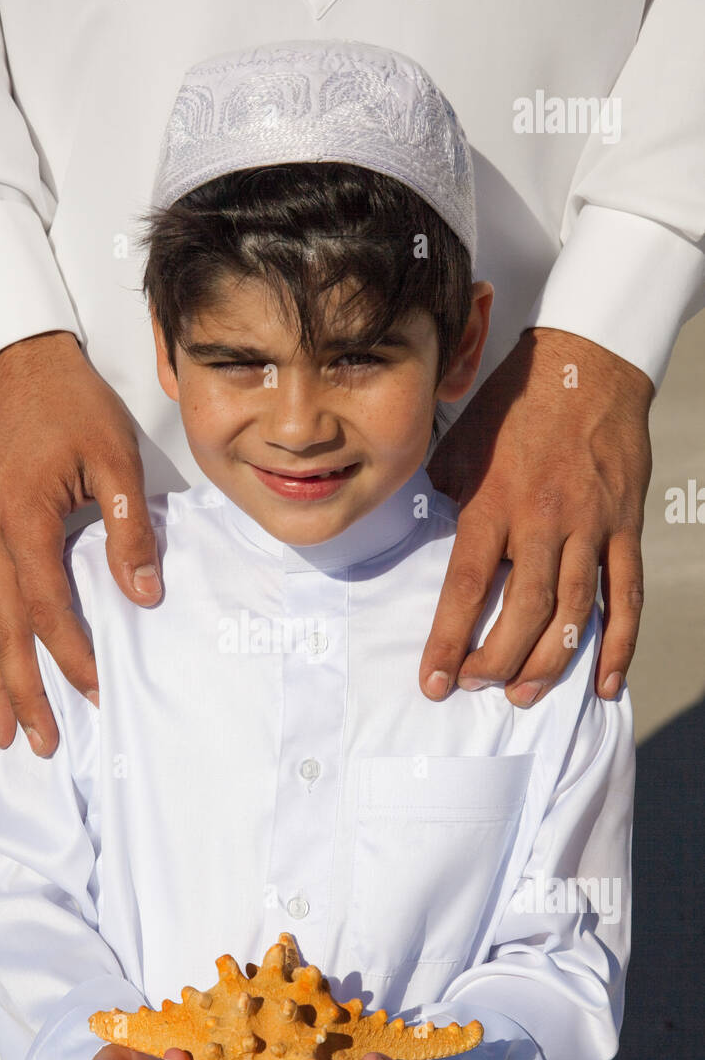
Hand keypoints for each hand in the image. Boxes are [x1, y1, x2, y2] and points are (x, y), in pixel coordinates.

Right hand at [0, 330, 162, 756]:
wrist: (19, 360)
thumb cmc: (71, 405)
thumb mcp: (115, 459)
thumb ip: (128, 531)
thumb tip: (143, 595)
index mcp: (23, 522)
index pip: (48, 608)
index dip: (72, 655)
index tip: (98, 691)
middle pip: (4, 634)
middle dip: (22, 693)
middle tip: (40, 744)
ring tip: (5, 729)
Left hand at [422, 326, 652, 707]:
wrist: (586, 365)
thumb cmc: (514, 406)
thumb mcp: (460, 447)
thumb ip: (448, 498)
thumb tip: (440, 536)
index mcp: (494, 503)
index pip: (469, 585)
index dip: (450, 639)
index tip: (435, 681)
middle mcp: (542, 520)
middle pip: (524, 610)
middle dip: (498, 661)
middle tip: (478, 685)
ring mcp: (590, 526)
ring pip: (574, 612)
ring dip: (549, 662)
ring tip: (523, 694)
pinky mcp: (625, 527)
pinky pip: (624, 595)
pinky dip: (617, 644)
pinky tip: (603, 683)